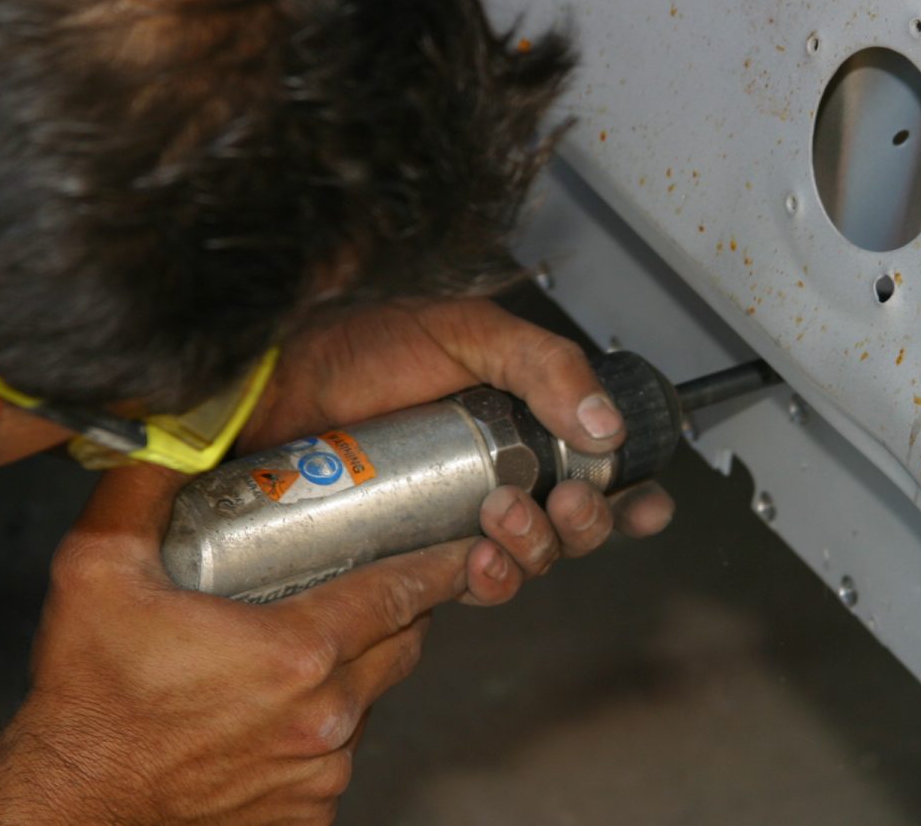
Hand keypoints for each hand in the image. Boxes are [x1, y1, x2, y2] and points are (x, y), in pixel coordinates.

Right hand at [0, 463, 471, 824]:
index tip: (466, 543)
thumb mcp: (98, 570)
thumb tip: (177, 428)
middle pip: (399, 646)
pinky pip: (337, 756)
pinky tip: (281, 709)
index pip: (399, 593)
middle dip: (401, 609)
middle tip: (385, 578)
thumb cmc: (86, 698)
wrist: (67, 806)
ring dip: (356, 671)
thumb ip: (144, 486)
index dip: (437, 563)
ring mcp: (320, 775)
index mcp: (297, 655)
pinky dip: (324, 729)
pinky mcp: (306, 817)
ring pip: (370, 702)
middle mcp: (325, 718)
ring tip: (310, 645)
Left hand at [240, 297, 674, 603]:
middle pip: (573, 526)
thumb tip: (603, 423)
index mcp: (522, 422)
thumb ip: (544, 364)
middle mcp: (497, 475)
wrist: (273, 382)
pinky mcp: (412, 556)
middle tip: (566, 501)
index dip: (631, 496)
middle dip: (585, 524)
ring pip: (527, 561)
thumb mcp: (466, 332)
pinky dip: (487, 582)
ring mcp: (455, 519)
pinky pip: (468, 588)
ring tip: (501, 517)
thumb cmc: (360, 345)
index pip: (596, 470)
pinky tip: (475, 562)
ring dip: (535, 551)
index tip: (647, 504)